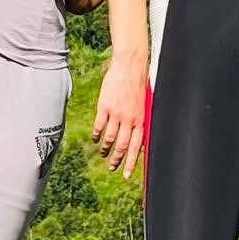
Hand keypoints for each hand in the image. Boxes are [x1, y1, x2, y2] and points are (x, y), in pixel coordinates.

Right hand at [91, 53, 147, 187]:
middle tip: (113, 168)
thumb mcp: (143, 104)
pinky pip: (99, 126)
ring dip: (106, 149)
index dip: (132, 162)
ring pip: (110, 138)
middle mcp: (129, 119)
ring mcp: (116, 113)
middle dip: (117, 160)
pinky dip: (96, 135)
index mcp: (140, 119)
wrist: (129, 66)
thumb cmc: (138, 82)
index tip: (127, 173)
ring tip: (103, 154)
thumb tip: (139, 136)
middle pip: (122, 146)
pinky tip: (95, 139)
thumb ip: (140, 120)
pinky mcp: (104, 106)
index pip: (137, 147)